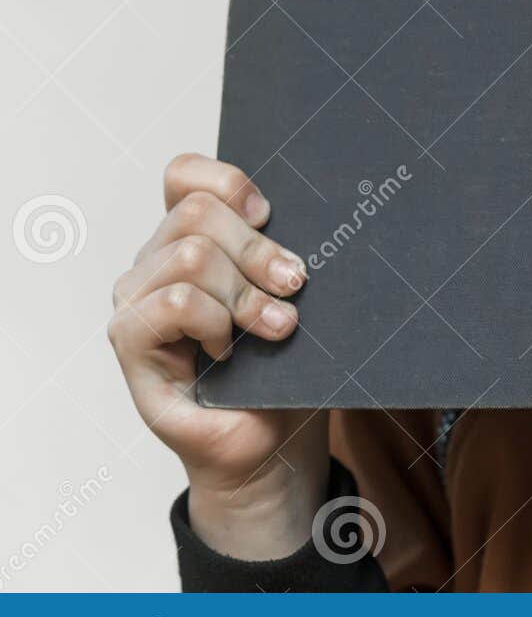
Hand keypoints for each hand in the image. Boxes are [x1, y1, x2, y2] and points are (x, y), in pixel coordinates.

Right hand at [108, 153, 326, 557]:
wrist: (272, 442)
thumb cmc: (284, 368)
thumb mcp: (292, 296)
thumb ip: (283, 251)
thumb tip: (318, 212)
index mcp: (190, 239)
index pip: (185, 174)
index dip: (230, 183)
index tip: (270, 215)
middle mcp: (155, 262)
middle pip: (197, 211)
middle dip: (258, 249)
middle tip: (292, 286)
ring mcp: (137, 300)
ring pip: (191, 255)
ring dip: (245, 293)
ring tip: (274, 328)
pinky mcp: (129, 341)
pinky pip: (174, 301)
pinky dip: (215, 322)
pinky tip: (230, 352)